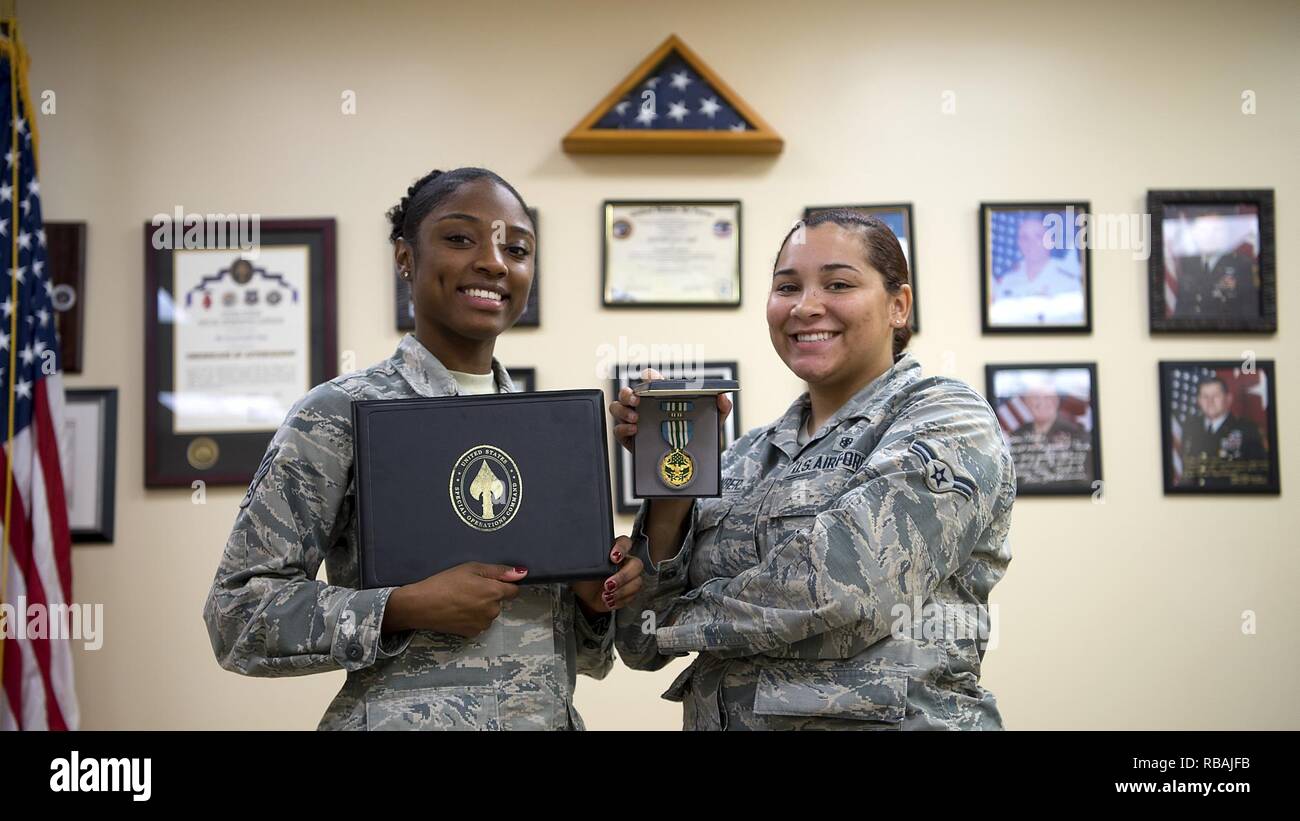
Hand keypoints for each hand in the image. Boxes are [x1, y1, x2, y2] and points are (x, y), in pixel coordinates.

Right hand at [383, 562, 526, 637]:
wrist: (421, 605)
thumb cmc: (445, 582)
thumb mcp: (471, 568)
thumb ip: (498, 571)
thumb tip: (522, 573)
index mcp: (494, 592)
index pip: (513, 590)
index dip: (503, 584)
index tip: (489, 582)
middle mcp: (493, 611)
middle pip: (499, 602)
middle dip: (489, 596)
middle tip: (468, 588)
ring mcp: (483, 624)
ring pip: (489, 613)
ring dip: (481, 608)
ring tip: (460, 600)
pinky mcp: (472, 634)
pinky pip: (479, 623)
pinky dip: (472, 618)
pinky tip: (457, 612)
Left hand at [572, 536, 643, 613]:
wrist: (583, 595)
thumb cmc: (583, 577)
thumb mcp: (581, 566)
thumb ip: (585, 558)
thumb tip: (579, 554)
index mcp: (614, 551)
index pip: (625, 543)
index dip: (622, 549)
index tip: (613, 557)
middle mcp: (624, 563)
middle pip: (636, 565)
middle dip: (623, 576)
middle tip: (608, 584)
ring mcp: (628, 578)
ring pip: (636, 582)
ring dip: (621, 591)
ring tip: (606, 596)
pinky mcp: (628, 592)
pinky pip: (632, 596)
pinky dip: (620, 600)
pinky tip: (609, 601)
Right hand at [609, 368, 732, 453]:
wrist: (689, 464)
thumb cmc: (696, 436)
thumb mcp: (711, 422)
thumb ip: (721, 409)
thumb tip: (723, 398)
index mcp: (660, 397)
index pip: (649, 379)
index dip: (647, 376)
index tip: (650, 379)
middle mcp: (644, 407)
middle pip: (627, 391)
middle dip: (628, 392)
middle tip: (637, 400)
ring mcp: (634, 421)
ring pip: (617, 408)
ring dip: (622, 410)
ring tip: (635, 418)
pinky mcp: (629, 438)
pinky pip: (618, 430)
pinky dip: (623, 428)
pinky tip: (635, 430)